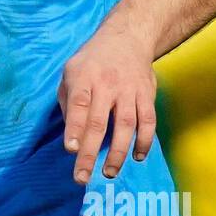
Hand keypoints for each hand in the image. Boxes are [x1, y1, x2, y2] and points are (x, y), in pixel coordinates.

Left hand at [57, 22, 156, 183]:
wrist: (127, 38)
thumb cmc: (92, 61)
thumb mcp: (70, 72)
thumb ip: (68, 102)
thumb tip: (71, 135)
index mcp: (84, 77)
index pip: (78, 105)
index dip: (74, 128)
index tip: (70, 150)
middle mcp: (107, 84)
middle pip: (98, 122)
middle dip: (89, 152)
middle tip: (82, 177)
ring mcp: (129, 90)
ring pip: (126, 125)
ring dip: (118, 152)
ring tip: (109, 173)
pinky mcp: (147, 95)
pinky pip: (148, 121)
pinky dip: (145, 141)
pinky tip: (138, 157)